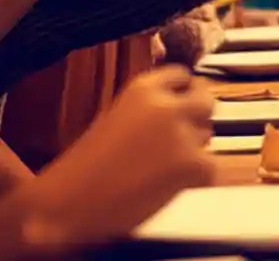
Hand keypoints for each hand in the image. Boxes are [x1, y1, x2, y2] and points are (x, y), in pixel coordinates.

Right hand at [25, 65, 214, 247]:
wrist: (68, 203)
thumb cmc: (87, 168)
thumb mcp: (119, 118)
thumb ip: (151, 109)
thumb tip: (185, 108)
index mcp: (143, 88)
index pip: (183, 76)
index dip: (185, 92)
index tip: (184, 102)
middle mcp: (166, 104)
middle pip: (206, 101)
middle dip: (199, 118)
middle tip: (186, 137)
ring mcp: (181, 134)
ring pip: (207, 136)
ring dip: (193, 150)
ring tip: (158, 169)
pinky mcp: (192, 164)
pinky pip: (210, 168)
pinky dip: (195, 180)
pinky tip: (165, 187)